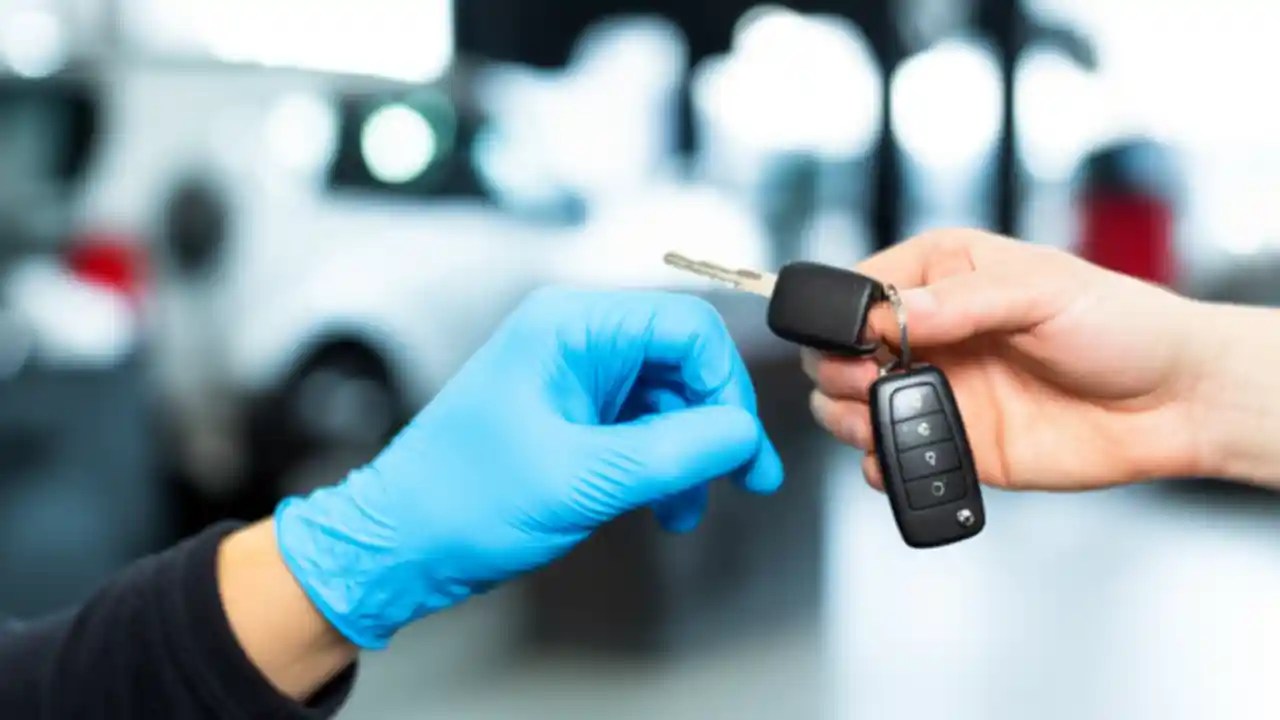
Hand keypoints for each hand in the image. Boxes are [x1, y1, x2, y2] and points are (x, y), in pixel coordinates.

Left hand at [274, 289, 782, 648]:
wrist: (400, 546)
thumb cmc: (462, 501)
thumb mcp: (581, 479)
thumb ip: (671, 454)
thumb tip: (743, 434)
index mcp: (570, 327)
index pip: (685, 326)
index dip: (723, 383)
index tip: (737, 443)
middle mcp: (577, 341)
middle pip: (683, 363)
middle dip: (716, 424)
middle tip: (748, 479)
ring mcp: (575, 379)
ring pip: (668, 402)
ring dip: (691, 455)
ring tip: (689, 511)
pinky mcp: (574, 417)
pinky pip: (642, 430)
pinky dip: (663, 468)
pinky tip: (666, 508)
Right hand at [806, 229, 1220, 490]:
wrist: (1176, 403)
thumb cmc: (1123, 326)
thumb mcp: (1043, 290)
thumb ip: (961, 301)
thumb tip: (889, 315)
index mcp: (942, 275)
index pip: (857, 289)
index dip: (843, 318)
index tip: (866, 340)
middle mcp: (930, 332)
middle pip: (837, 352)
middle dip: (837, 371)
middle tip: (874, 383)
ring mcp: (938, 389)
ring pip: (848, 406)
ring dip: (849, 418)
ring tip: (885, 419)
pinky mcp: (955, 443)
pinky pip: (890, 457)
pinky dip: (881, 464)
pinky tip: (900, 458)